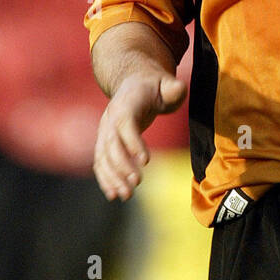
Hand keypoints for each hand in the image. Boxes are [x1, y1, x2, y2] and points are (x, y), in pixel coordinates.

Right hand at [93, 71, 186, 200]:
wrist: (133, 85)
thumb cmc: (154, 88)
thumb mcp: (166, 84)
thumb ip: (173, 88)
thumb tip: (179, 89)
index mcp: (126, 104)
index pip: (125, 124)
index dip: (133, 142)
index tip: (146, 160)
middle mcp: (110, 119)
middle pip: (111, 145)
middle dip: (122, 165)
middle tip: (137, 182)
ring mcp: (104, 132)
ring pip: (103, 157)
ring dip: (113, 177)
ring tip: (126, 195)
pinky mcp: (104, 144)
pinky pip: (101, 163)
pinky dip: (105, 179)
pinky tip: (114, 195)